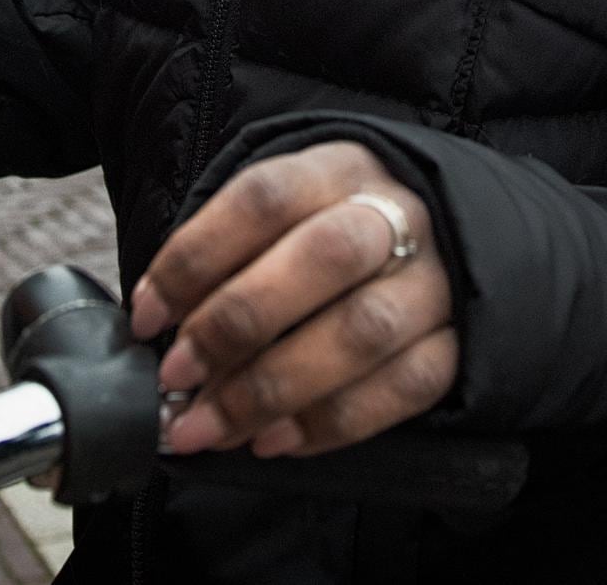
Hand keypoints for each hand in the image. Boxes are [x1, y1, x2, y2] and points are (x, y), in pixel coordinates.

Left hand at [131, 141, 457, 460]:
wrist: (449, 238)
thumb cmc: (333, 230)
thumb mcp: (288, 211)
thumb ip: (229, 253)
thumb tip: (156, 322)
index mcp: (340, 166)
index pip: (265, 196)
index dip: (198, 255)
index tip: (147, 314)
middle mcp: (397, 212)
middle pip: (323, 257)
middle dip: (237, 323)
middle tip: (178, 376)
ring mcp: (437, 280)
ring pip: (362, 331)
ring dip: (273, 387)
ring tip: (212, 425)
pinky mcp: (460, 343)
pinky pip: (402, 389)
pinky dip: (330, 423)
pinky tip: (273, 441)